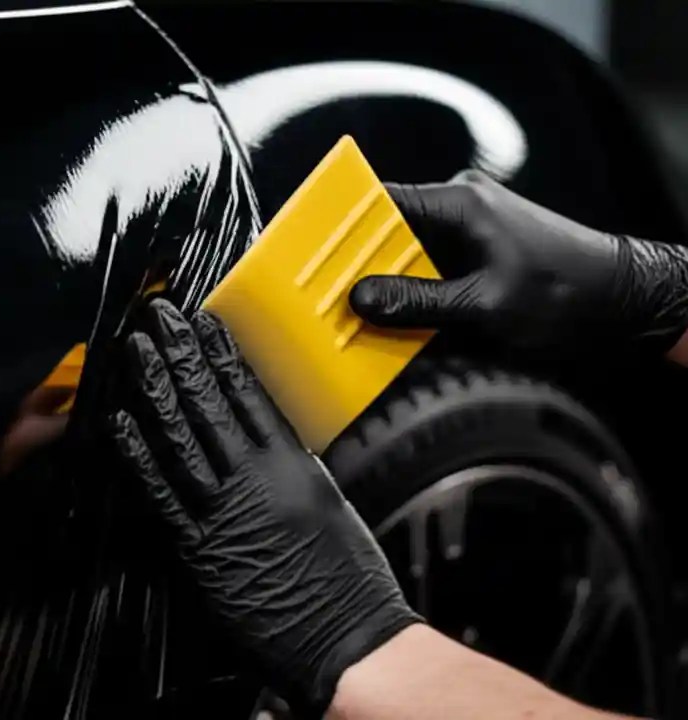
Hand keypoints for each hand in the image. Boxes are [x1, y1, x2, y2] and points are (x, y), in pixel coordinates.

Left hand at [111, 299, 419, 716]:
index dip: (223, 356)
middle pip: (210, 404)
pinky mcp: (201, 548)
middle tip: (159, 316)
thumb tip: (269, 438)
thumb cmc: (351, 583)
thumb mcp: (331, 506)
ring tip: (137, 350)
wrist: (351, 641)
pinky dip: (140, 456)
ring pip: (182, 437)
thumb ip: (295, 468)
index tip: (205, 323)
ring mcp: (226, 512)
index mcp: (296, 466)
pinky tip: (122, 423)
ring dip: (155, 389)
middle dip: (180, 355)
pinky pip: (163, 493)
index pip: (252, 395)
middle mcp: (259, 480)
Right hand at [349, 170, 687, 352]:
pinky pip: (427, 276)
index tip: (303, 247)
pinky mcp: (476, 264)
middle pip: (386, 234)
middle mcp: (460, 212)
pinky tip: (394, 327)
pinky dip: (410, 299)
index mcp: (460, 202)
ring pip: (405, 259)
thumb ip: (419, 303)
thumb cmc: (569, 294)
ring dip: (385, 288)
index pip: (381, 200)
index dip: (338, 222)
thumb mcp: (486, 305)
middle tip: (325, 298)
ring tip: (355, 319)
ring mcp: (468, 238)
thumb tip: (361, 300)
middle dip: (357, 267)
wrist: (627, 306)